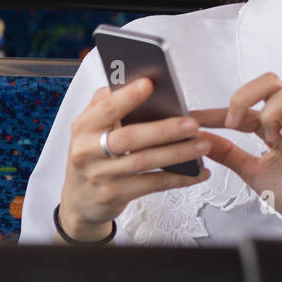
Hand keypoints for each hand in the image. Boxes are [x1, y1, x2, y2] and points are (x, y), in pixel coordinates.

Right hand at [59, 78, 210, 240]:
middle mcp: (88, 151)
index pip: (106, 108)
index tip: (150, 84)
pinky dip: (179, 178)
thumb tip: (128, 80)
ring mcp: (102, 176)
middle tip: (192, 123)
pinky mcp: (116, 195)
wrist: (80, 201)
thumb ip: (104, 105)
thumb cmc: (90, 157)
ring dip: (177, 153)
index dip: (128, 96)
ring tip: (202, 144)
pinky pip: (152, 185)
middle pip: (129, 138)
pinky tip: (197, 172)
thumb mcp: (88, 129)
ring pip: (144, 162)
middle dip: (164, 130)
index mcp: (83, 127)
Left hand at [190, 73, 281, 240]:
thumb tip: (199, 139)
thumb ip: (228, 154)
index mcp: (272, 128)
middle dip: (245, 96)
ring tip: (269, 138)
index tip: (191, 118)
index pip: (242, 108)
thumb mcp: (251, 172)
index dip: (214, 111)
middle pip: (270, 81)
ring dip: (271, 111)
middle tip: (234, 124)